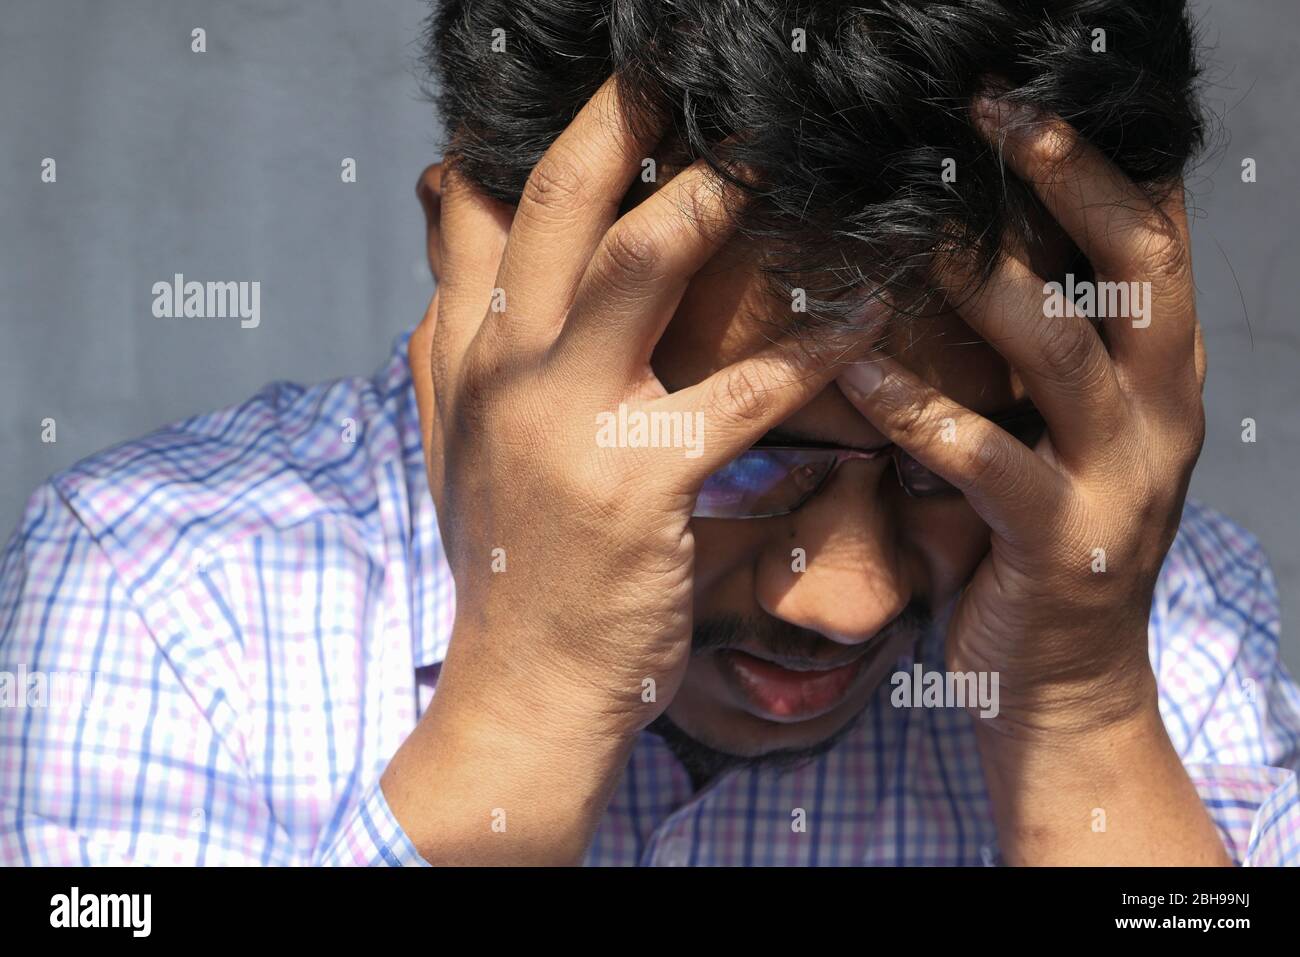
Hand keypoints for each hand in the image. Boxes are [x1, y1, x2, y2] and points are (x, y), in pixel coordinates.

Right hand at [390, 78, 870, 861]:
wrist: (523, 686)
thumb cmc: (510, 562)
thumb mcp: (456, 437)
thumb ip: (456, 328)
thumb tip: (458, 216)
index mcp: (466, 356)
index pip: (487, 212)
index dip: (543, 133)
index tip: (610, 88)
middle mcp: (506, 371)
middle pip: (561, 203)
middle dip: (626, 117)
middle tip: (685, 70)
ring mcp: (568, 422)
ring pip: (641, 265)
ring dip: (719, 194)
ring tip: (780, 149)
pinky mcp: (641, 483)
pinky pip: (743, 392)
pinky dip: (813, 346)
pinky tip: (866, 311)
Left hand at [834, 99, 1226, 863]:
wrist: (1064, 693)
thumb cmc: (1040, 552)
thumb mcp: (1055, 439)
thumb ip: (1034, 361)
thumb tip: (968, 261)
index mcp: (1158, 379)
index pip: (1155, 243)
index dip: (1101, 162)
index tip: (1027, 97)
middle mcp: (1159, 416)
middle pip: (1135, 268)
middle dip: (1065, 181)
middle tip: (988, 113)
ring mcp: (1117, 482)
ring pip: (1061, 354)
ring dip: (988, 281)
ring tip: (913, 224)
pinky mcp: (1059, 545)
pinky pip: (984, 459)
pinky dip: (917, 406)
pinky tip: (855, 364)